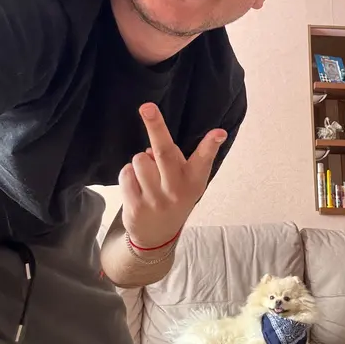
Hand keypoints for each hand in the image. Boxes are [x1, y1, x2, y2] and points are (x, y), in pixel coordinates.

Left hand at [118, 103, 226, 248]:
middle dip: (156, 127)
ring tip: (147, 174)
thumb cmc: (175, 197)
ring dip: (140, 161)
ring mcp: (156, 200)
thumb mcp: (189, 182)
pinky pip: (126, 174)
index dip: (211, 144)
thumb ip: (180, 162)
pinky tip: (136, 186)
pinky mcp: (136, 207)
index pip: (204, 159)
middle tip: (147, 106)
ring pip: (139, 159)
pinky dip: (128, 174)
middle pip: (164, 152)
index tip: (219, 132)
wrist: (157, 237)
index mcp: (194, 180)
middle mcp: (177, 190)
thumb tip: (152, 149)